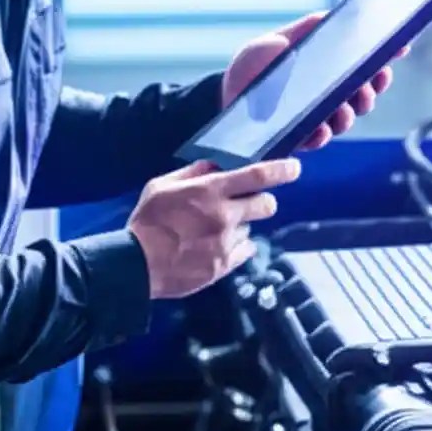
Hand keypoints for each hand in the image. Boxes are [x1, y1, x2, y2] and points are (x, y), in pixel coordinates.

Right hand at [128, 158, 301, 298]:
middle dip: (263, 201)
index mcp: (210, 191)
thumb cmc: (147, 222)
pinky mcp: (225, 265)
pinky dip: (236, 247)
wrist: (136, 265)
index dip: (282, 170)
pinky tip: (215, 246)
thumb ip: (192, 173)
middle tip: (249, 202)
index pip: (257, 176)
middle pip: (267, 204)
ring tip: (212, 231)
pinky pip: (245, 251)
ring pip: (251, 229)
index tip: (295, 168)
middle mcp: (224, 216)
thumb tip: (215, 164)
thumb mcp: (162, 186)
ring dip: (240, 226)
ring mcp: (227, 243)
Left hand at [222, 12, 407, 150]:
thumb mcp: (276, 40)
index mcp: (328, 69)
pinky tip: (321, 127)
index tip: (398, 48)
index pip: (366, 65)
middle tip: (373, 80)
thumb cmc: (254, 63)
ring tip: (345, 107)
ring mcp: (316, 117)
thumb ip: (304, 30)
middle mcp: (328, 95)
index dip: (386, 58)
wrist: (225, 92)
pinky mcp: (299, 136)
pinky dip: (323, 133)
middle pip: (365, 95)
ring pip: (347, 118)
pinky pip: (319, 138)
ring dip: (352, 112)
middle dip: (373, 88)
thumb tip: (329, 17)